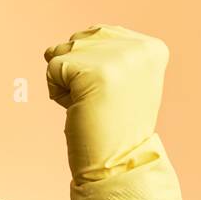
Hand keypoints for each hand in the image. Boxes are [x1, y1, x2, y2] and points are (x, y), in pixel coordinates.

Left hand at [44, 25, 186, 199]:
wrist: (118, 165)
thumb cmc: (115, 128)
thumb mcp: (124, 80)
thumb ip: (104, 52)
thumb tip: (48, 50)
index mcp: (153, 48)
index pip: (101, 34)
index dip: (96, 68)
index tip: (115, 96)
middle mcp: (139, 47)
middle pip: (80, 40)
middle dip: (78, 72)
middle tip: (101, 103)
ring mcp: (116, 57)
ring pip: (63, 51)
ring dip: (66, 82)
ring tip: (91, 106)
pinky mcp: (91, 70)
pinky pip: (51, 67)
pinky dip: (56, 92)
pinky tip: (80, 110)